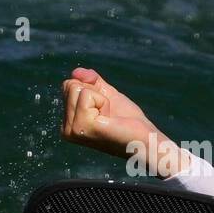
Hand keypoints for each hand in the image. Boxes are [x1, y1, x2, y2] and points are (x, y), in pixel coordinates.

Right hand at [60, 68, 184, 172]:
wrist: (146, 140)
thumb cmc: (130, 122)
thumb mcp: (107, 96)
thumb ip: (91, 81)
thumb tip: (76, 72)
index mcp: (69, 124)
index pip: (68, 87)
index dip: (92, 91)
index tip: (107, 111)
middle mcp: (67, 129)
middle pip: (70, 86)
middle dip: (96, 94)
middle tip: (110, 114)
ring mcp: (72, 130)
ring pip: (77, 88)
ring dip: (101, 99)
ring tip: (110, 118)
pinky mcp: (83, 127)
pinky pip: (86, 94)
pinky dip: (103, 101)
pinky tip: (110, 120)